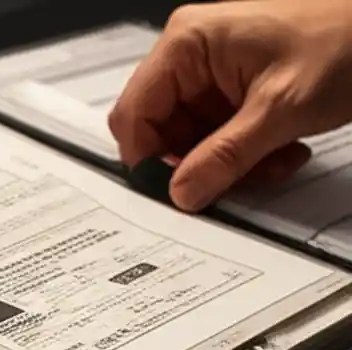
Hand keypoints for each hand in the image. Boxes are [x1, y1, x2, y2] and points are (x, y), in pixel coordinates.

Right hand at [109, 0, 351, 210]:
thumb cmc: (345, 42)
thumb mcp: (280, 109)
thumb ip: (224, 156)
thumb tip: (181, 192)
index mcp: (187, 43)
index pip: (135, 112)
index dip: (148, 157)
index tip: (173, 191)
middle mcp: (191, 53)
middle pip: (161, 129)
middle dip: (198, 163)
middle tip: (233, 179)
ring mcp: (211, 70)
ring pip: (192, 138)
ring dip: (228, 163)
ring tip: (273, 162)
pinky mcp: (232, 86)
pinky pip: (218, 134)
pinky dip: (245, 152)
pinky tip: (280, 150)